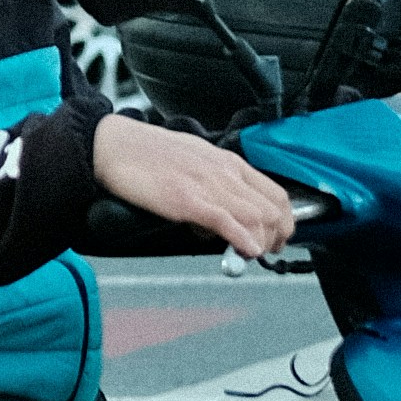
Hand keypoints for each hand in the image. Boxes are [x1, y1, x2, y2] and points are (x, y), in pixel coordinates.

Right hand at [90, 110, 296, 259]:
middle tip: (271, 251)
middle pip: (272, 208)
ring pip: (256, 216)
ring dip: (263, 242)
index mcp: (226, 161)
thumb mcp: (194, 160)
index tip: (282, 236)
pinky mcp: (187, 200)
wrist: (114, 145)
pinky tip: (245, 251)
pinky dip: (242, 239)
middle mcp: (223, 171)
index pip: (274, 192)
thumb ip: (213, 183)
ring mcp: (206, 185)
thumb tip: (223, 215)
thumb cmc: (148, 153)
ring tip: (255, 254)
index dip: (286, 219)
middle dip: (279, 235)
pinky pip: (225, 221)